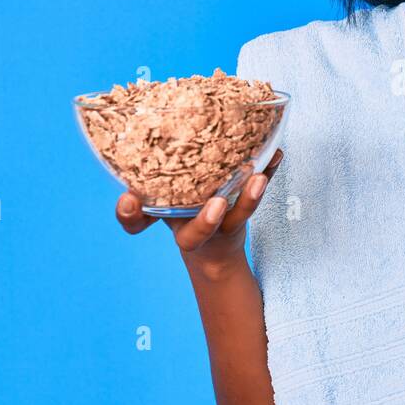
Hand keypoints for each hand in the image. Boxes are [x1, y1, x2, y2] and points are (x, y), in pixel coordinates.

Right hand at [115, 148, 283, 277]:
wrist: (212, 249)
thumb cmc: (181, 213)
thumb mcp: (158, 202)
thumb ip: (143, 194)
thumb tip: (135, 172)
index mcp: (164, 218)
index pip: (138, 222)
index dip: (130, 215)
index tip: (128, 199)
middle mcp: (192, 228)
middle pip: (196, 234)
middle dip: (205, 221)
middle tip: (218, 204)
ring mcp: (220, 225)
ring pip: (235, 220)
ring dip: (248, 200)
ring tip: (257, 179)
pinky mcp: (241, 217)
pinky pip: (256, 198)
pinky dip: (268, 174)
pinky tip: (276, 155)